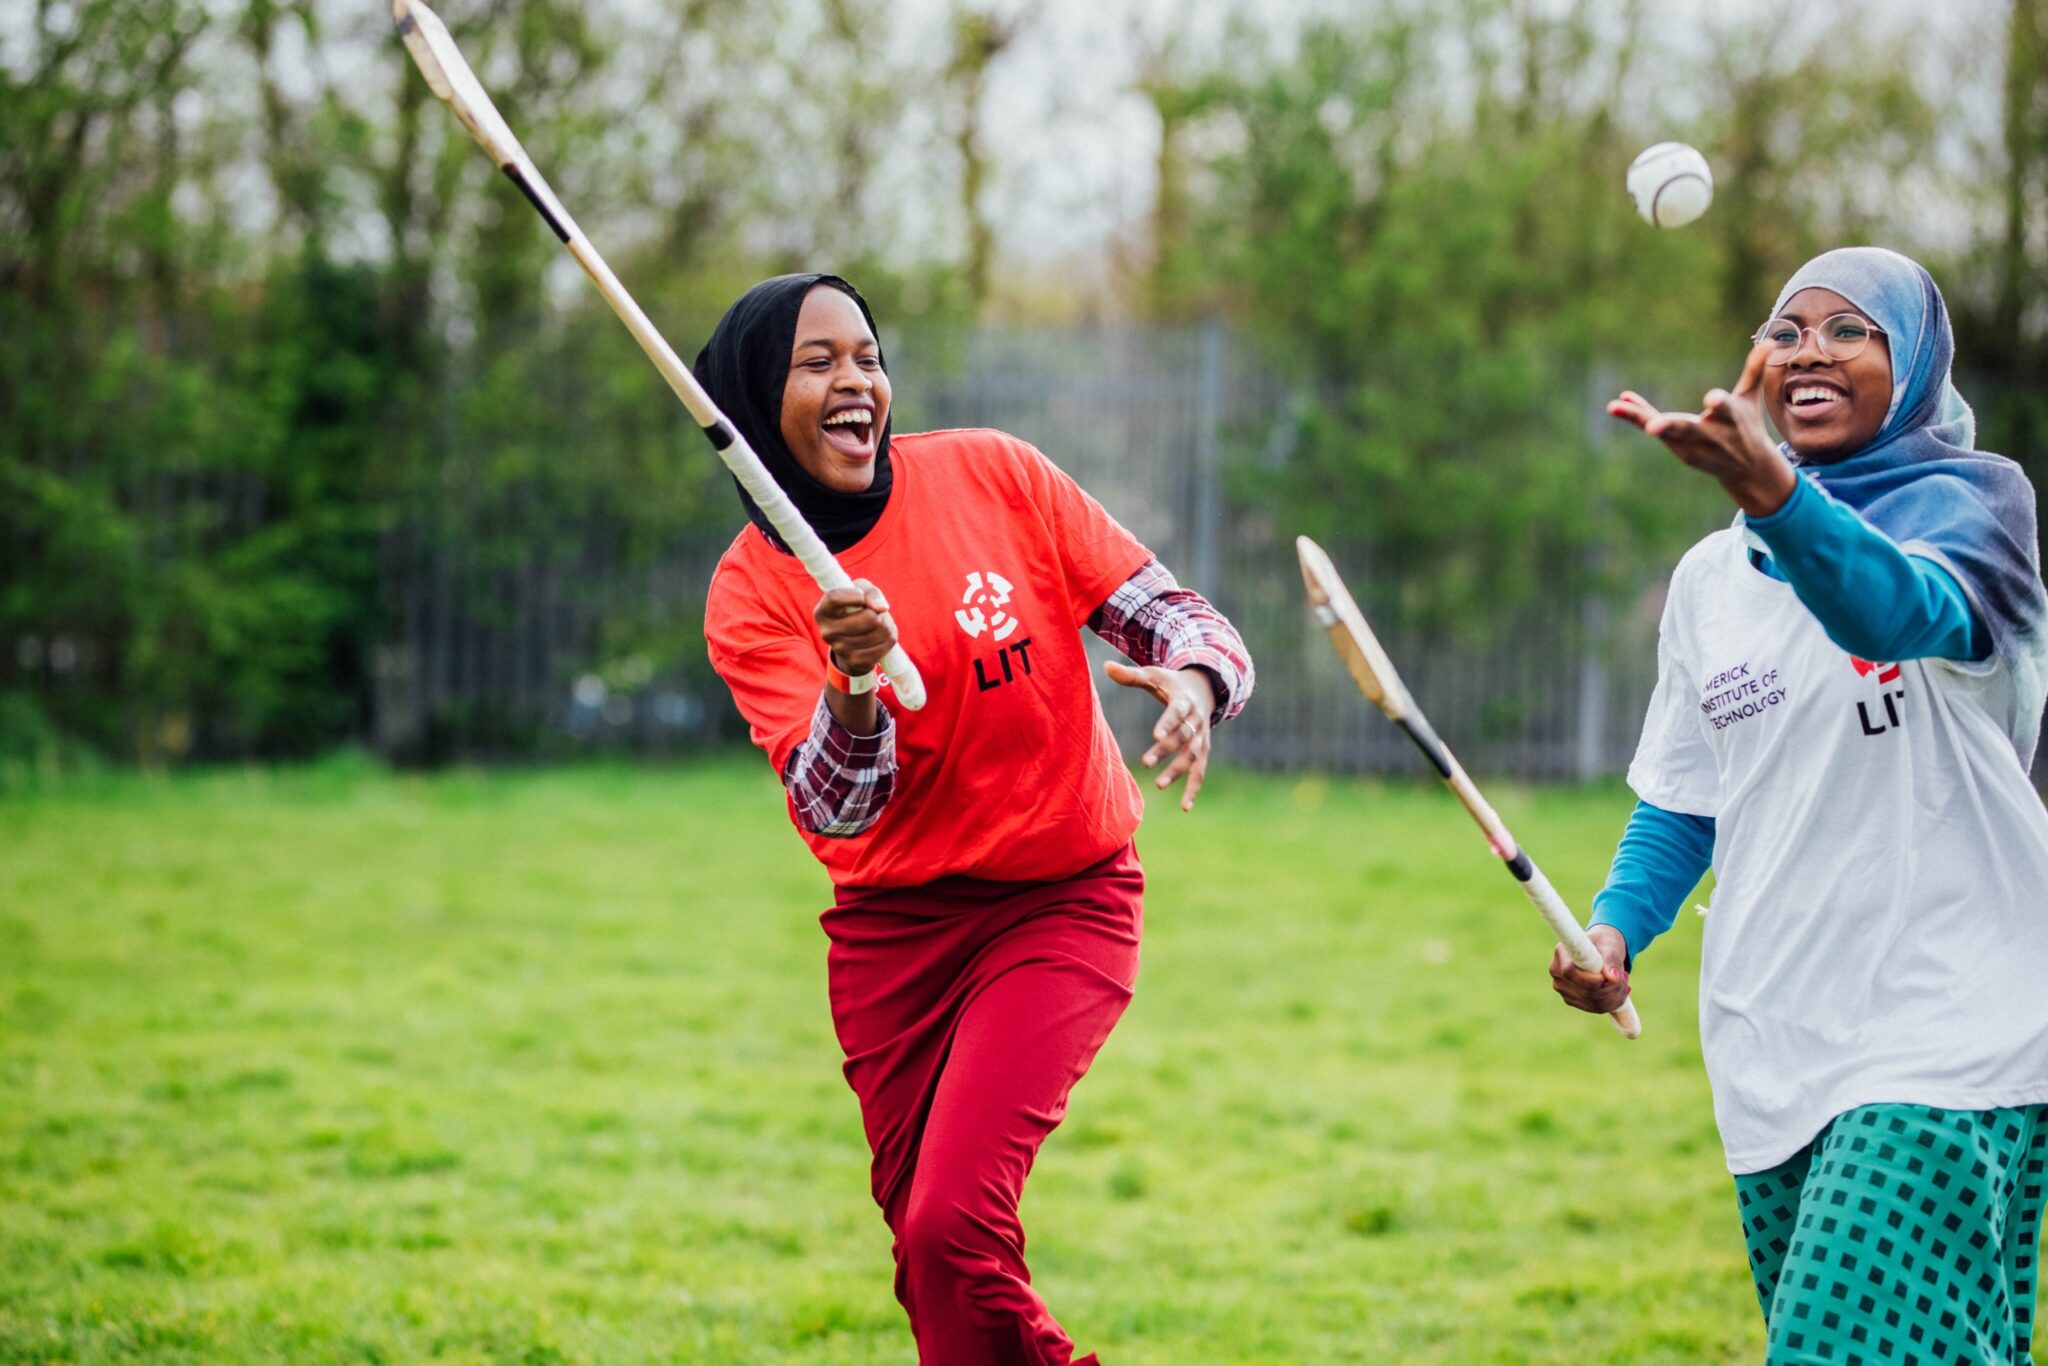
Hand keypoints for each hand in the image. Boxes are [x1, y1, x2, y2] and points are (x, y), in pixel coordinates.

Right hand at [814, 580, 896, 677]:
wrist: (856, 641)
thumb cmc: (857, 608)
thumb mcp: (861, 592)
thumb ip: (871, 592)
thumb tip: (881, 608)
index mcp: (822, 612)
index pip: (834, 598)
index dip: (853, 595)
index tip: (861, 596)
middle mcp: (827, 632)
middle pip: (868, 617)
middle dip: (877, 612)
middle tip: (873, 613)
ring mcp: (841, 649)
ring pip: (880, 630)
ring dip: (885, 625)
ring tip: (877, 626)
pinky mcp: (856, 662)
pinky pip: (883, 645)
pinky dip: (887, 639)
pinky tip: (878, 638)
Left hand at [1103, 662, 1216, 811]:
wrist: (1204, 687)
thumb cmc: (1170, 683)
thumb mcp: (1153, 675)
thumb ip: (1131, 675)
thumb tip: (1105, 665)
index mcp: (1185, 700)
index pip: (1177, 713)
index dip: (1168, 723)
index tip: (1156, 735)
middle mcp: (1197, 720)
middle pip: (1183, 737)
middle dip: (1166, 750)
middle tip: (1146, 762)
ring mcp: (1202, 737)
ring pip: (1192, 756)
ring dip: (1177, 771)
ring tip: (1158, 785)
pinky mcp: (1203, 751)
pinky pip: (1200, 772)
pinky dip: (1193, 789)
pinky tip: (1185, 807)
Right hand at [1548, 925, 1631, 1015]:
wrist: (1602, 950)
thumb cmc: (1605, 944)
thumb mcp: (1610, 946)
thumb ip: (1611, 960)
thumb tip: (1613, 978)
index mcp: (1562, 953)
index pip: (1570, 972)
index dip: (1592, 979)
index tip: (1611, 976)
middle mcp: (1558, 974)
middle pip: (1584, 991)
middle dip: (1610, 988)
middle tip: (1625, 977)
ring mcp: (1563, 990)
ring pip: (1594, 1003)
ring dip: (1615, 995)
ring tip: (1624, 982)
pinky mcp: (1573, 1001)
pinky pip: (1597, 1008)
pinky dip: (1613, 1002)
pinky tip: (1619, 990)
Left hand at [1608, 340, 1796, 517]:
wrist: (1746, 468)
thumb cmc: (1746, 425)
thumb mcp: (1750, 398)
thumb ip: (1755, 370)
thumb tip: (1772, 341)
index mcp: (1730, 418)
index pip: (1725, 408)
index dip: (1718, 403)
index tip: (1712, 399)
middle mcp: (1708, 434)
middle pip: (1686, 428)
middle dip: (1670, 426)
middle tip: (1651, 427)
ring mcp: (1689, 444)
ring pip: (1663, 429)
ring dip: (1639, 417)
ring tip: (1614, 406)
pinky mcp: (1676, 449)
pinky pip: (1653, 428)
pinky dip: (1636, 416)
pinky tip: (1617, 405)